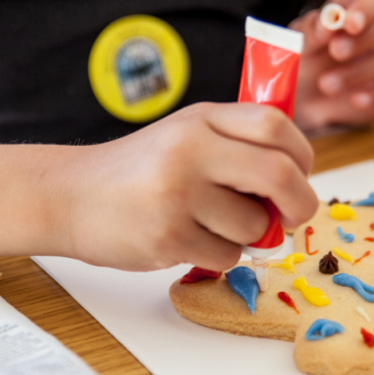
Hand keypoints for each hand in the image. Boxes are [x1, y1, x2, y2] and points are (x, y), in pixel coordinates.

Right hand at [49, 102, 318, 271]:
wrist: (71, 196)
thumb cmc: (140, 170)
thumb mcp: (186, 134)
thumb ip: (236, 144)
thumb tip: (296, 180)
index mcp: (202, 119)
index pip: (275, 125)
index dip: (302, 154)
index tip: (300, 174)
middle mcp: (191, 149)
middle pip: (278, 174)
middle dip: (299, 202)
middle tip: (293, 216)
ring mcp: (178, 193)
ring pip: (254, 225)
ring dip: (248, 235)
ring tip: (213, 225)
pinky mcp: (167, 235)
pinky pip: (226, 255)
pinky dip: (219, 254)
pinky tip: (187, 238)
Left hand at [292, 0, 373, 131]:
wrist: (308, 97)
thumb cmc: (307, 58)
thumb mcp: (300, 43)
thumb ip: (312, 30)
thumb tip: (327, 23)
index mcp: (363, 3)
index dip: (367, 5)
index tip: (348, 23)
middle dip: (370, 35)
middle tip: (336, 51)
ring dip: (362, 70)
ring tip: (327, 84)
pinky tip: (356, 100)